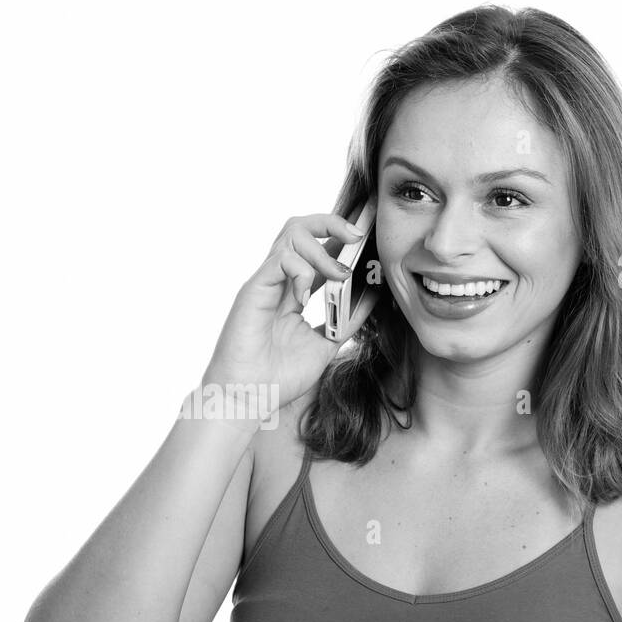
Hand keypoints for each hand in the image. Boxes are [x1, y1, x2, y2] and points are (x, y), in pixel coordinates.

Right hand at [201, 211, 372, 415]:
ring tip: (338, 275)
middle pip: (300, 227)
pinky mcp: (254, 290)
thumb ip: (347, 320)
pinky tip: (306, 296)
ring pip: (291, 234)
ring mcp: (265, 284)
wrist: (247, 399)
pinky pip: (281, 260)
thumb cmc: (277, 377)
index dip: (340, 236)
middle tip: (358, 236)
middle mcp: (278, 281)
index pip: (315, 247)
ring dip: (322, 249)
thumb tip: (373, 296)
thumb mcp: (325, 345)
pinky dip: (302, 271)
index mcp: (292, 291)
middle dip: (332, 223)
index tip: (367, 238)